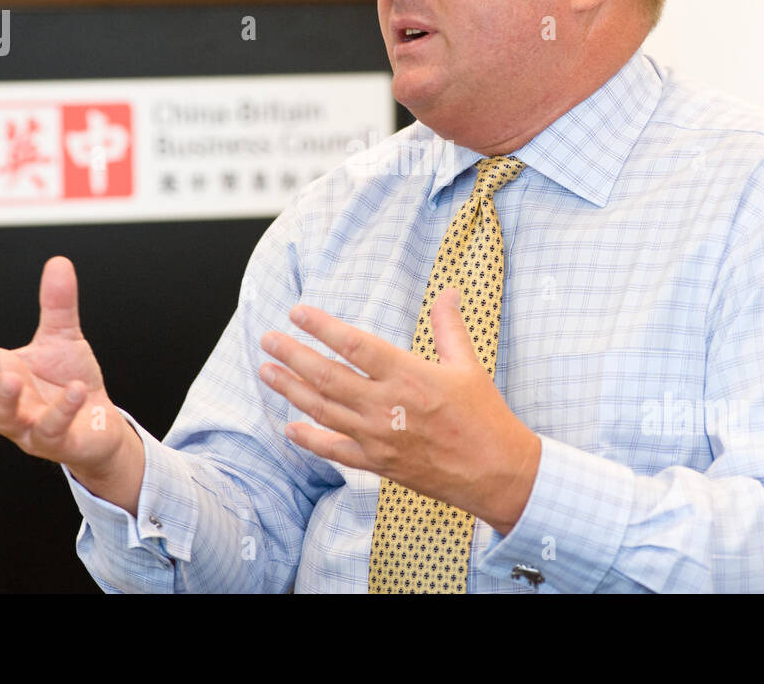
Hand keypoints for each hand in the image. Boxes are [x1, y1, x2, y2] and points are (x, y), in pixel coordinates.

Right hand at [0, 256, 142, 510]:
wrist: (100, 425)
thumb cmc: (70, 383)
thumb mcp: (63, 338)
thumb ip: (57, 304)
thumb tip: (58, 262)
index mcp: (4, 374)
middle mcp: (9, 403)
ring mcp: (28, 426)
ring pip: (5, 418)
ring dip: (6, 400)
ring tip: (14, 380)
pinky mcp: (56, 443)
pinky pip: (52, 429)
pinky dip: (62, 410)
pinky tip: (76, 390)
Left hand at [257, 288, 540, 533]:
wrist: (496, 472)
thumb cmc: (484, 415)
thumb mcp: (468, 364)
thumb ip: (448, 326)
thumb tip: (448, 291)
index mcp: (409, 376)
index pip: (355, 346)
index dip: (323, 328)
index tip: (298, 313)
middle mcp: (387, 406)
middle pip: (328, 377)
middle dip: (293, 356)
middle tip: (269, 339)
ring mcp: (379, 438)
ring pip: (323, 410)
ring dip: (291, 390)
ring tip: (267, 371)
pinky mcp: (379, 464)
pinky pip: (335, 451)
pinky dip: (310, 439)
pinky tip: (290, 428)